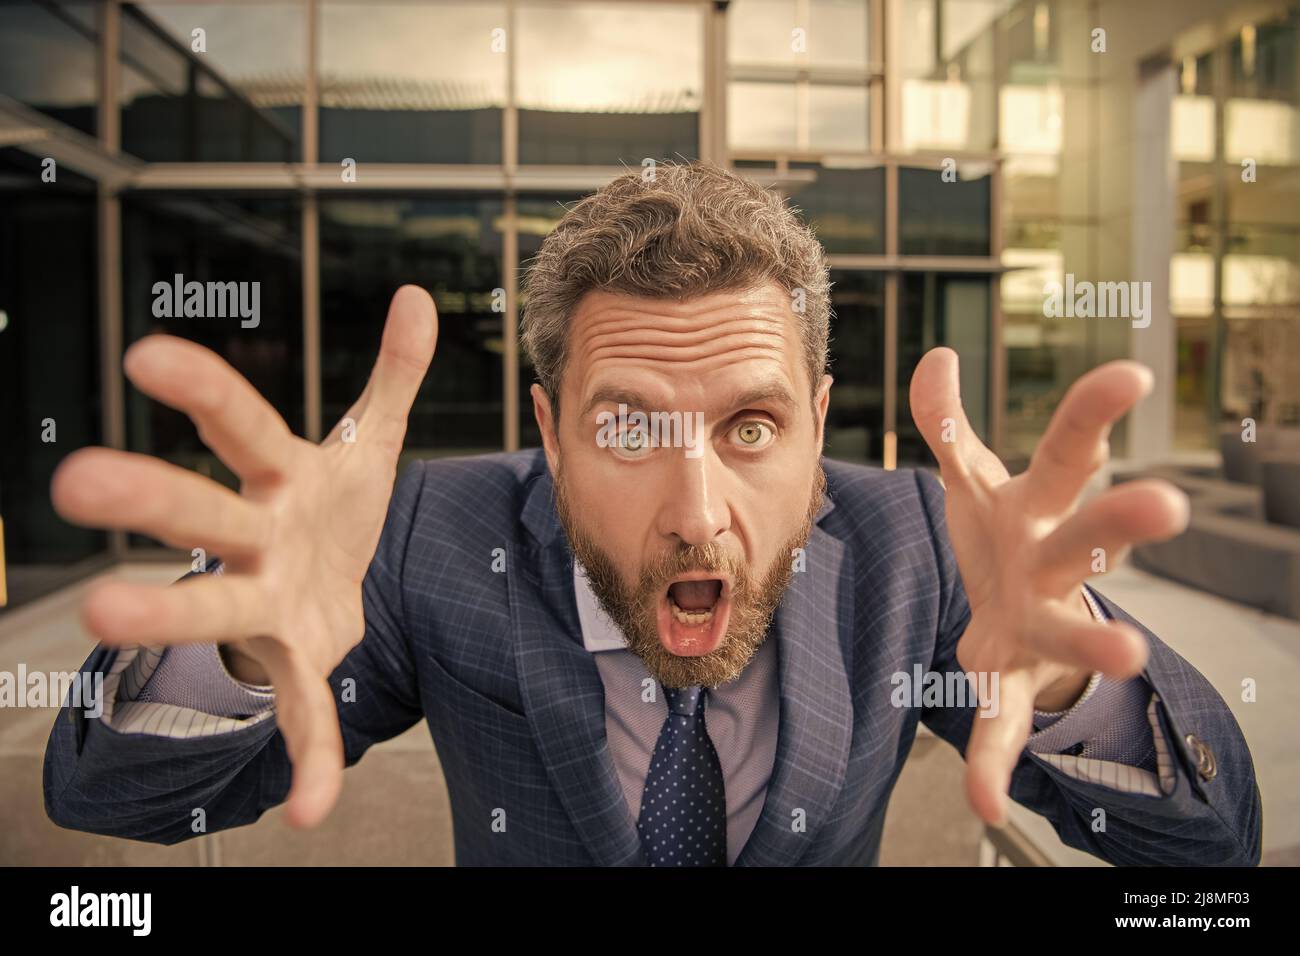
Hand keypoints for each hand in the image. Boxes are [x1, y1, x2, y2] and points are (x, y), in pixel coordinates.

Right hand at [51, 286, 437, 827]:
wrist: (332, 586)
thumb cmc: (333, 506)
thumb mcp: (369, 445)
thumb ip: (395, 376)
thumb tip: (423, 297)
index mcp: (281, 478)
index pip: (239, 424)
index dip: (200, 389)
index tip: (144, 354)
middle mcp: (258, 538)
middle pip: (203, 513)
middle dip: (151, 498)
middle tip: (77, 481)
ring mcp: (269, 602)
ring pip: (216, 608)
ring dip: (165, 613)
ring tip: (99, 621)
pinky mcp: (300, 661)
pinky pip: (304, 712)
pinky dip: (312, 756)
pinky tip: (313, 807)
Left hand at [908, 347, 1187, 826]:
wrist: (1013, 619)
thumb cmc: (1002, 537)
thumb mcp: (972, 480)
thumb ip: (948, 424)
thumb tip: (935, 358)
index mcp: (1038, 507)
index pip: (1069, 451)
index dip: (1095, 410)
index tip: (1134, 374)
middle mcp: (1051, 564)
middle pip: (1088, 537)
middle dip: (1123, 522)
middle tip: (1169, 506)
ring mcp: (1038, 626)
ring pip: (1070, 632)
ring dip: (1097, 642)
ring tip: (1130, 653)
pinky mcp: (1009, 682)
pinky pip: (1001, 722)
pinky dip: (992, 761)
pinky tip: (986, 804)